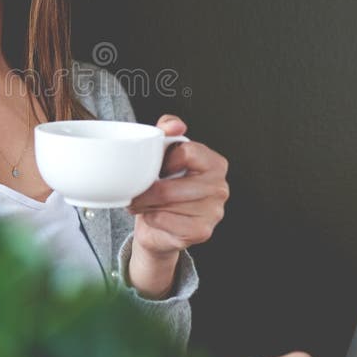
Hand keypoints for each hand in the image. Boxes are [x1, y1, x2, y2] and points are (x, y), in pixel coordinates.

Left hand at [126, 115, 228, 297]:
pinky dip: (152, 218)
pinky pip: (166, 221)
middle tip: (136, 192)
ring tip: (143, 203)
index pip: (187, 152)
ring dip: (146, 205)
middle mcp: (220, 187)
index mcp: (215, 163)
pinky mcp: (202, 231)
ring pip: (166, 205)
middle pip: (171, 186)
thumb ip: (167, 129)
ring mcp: (214, 212)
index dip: (164, 161)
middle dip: (146, 191)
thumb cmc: (164, 184)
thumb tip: (174, 125)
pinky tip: (153, 216)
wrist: (159, 223)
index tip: (158, 168)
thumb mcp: (163, 152)